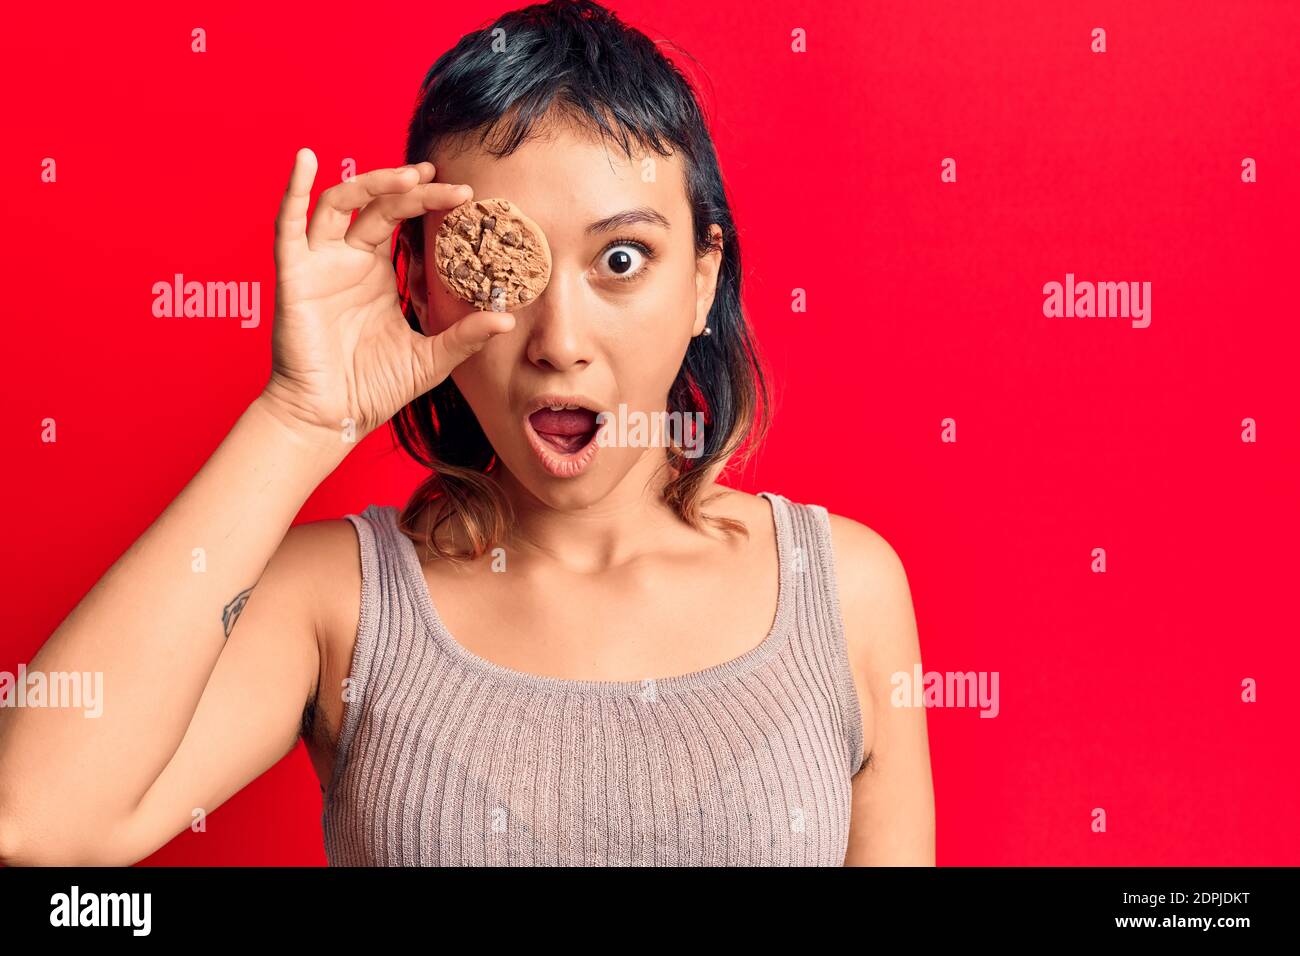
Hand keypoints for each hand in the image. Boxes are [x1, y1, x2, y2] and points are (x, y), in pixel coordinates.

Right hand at [260, 148, 514, 441]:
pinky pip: (288, 226)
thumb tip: (508, 318)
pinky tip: (305, 160)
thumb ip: (465, 336)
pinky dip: (292, 190)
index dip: (430, 204)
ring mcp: (320, 264)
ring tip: (409, 176)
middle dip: (414, 190)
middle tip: (449, 182)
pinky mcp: (294, 275)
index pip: (404, 223)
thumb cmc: (374, 389)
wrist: (331, 418)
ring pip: (340, 204)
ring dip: (372, 183)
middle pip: (379, 205)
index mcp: (378, 274)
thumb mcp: (431, 359)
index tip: (467, 196)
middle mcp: (348, 260)